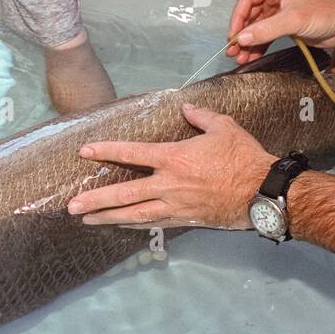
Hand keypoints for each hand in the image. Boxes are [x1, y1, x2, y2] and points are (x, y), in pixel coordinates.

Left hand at [68, 103, 275, 228]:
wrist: (262, 192)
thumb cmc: (243, 157)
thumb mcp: (223, 127)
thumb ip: (200, 116)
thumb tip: (186, 108)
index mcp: (175, 158)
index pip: (133, 154)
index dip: (107, 151)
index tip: (85, 152)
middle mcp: (169, 184)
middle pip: (124, 194)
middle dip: (96, 199)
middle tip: (72, 205)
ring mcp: (176, 205)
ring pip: (135, 214)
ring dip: (108, 218)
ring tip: (86, 221)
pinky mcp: (185, 219)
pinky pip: (154, 223)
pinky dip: (134, 224)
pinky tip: (121, 225)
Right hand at [227, 0, 334, 64]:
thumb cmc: (326, 12)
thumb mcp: (293, 20)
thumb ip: (266, 29)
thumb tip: (242, 38)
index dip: (238, 17)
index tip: (233, 35)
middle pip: (249, 13)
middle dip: (242, 33)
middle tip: (233, 49)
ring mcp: (278, 8)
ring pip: (256, 25)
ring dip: (248, 41)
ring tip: (240, 57)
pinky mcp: (283, 22)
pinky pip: (265, 33)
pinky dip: (258, 44)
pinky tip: (251, 56)